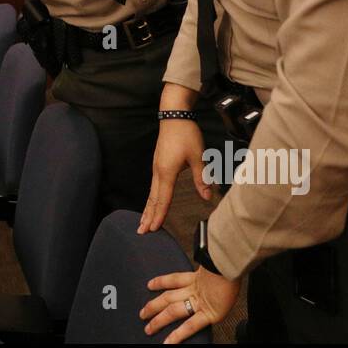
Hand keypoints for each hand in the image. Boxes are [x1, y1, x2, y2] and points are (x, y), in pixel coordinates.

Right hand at [138, 82, 210, 233]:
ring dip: (147, 209)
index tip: (153, 229)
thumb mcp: (198, 156)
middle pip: (152, 199)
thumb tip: (207, 197)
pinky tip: (151, 202)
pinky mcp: (158, 164)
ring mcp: (156, 167)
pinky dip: (151, 198)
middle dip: (147, 216)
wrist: (174, 115)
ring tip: (142, 222)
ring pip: (151, 193)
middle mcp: (158, 172)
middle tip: (141, 232)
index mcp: (166, 172)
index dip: (159, 215)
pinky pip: (153, 186)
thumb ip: (202, 177)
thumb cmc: (186, 134)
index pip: (163, 199)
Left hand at [140, 264, 240, 343]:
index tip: (150, 284)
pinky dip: (178, 335)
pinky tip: (168, 342)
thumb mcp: (218, 260)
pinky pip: (190, 326)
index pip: (175, 279)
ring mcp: (200, 302)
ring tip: (148, 329)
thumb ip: (211, 261)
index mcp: (198, 277)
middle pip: (168, 297)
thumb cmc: (230, 260)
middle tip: (142, 313)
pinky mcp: (209, 313)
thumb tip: (211, 253)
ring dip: (159, 320)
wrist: (234, 263)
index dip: (161, 281)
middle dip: (154, 306)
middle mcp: (195, 290)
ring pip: (173, 311)